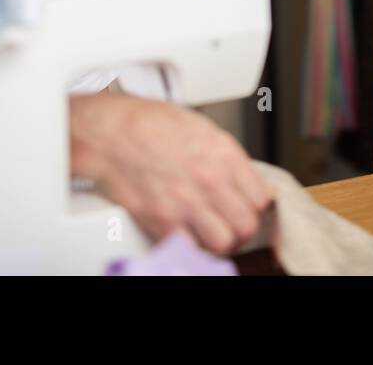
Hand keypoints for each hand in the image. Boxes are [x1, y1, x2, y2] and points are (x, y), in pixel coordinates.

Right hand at [69, 94, 272, 253]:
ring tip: (209, 232)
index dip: (253, 205)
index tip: (245, 206)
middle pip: (246, 223)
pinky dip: (190, 246)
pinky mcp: (162, 219)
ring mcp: (186, 201)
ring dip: (217, 240)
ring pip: (223, 242)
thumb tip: (246, 178)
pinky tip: (185, 233)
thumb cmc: (149, 124)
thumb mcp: (200, 128)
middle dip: (240, 227)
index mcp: (223, 153)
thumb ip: (227, 157)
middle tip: (230, 224)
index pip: (261, 197)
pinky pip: (190, 248)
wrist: (111, 132)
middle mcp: (210, 178)